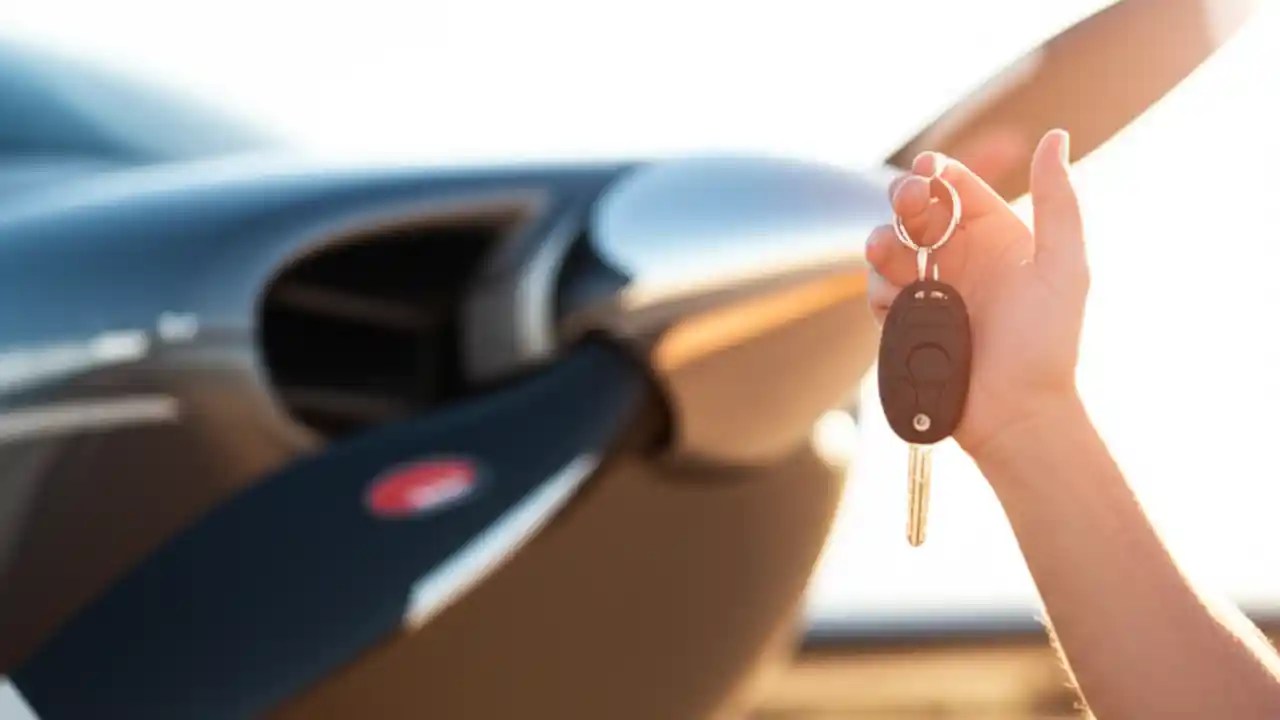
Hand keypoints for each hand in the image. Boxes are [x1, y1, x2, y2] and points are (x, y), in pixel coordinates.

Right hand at [866, 130, 1088, 461]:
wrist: (1015, 413)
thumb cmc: (1047, 344)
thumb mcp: (1063, 265)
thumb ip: (1058, 200)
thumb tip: (1055, 136)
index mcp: (997, 237)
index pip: (957, 188)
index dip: (936, 174)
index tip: (926, 172)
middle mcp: (960, 258)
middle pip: (916, 210)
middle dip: (903, 201)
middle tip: (905, 206)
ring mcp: (930, 290)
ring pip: (890, 247)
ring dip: (884, 244)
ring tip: (890, 256)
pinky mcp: (907, 321)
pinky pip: (878, 291)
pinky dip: (879, 289)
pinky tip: (894, 302)